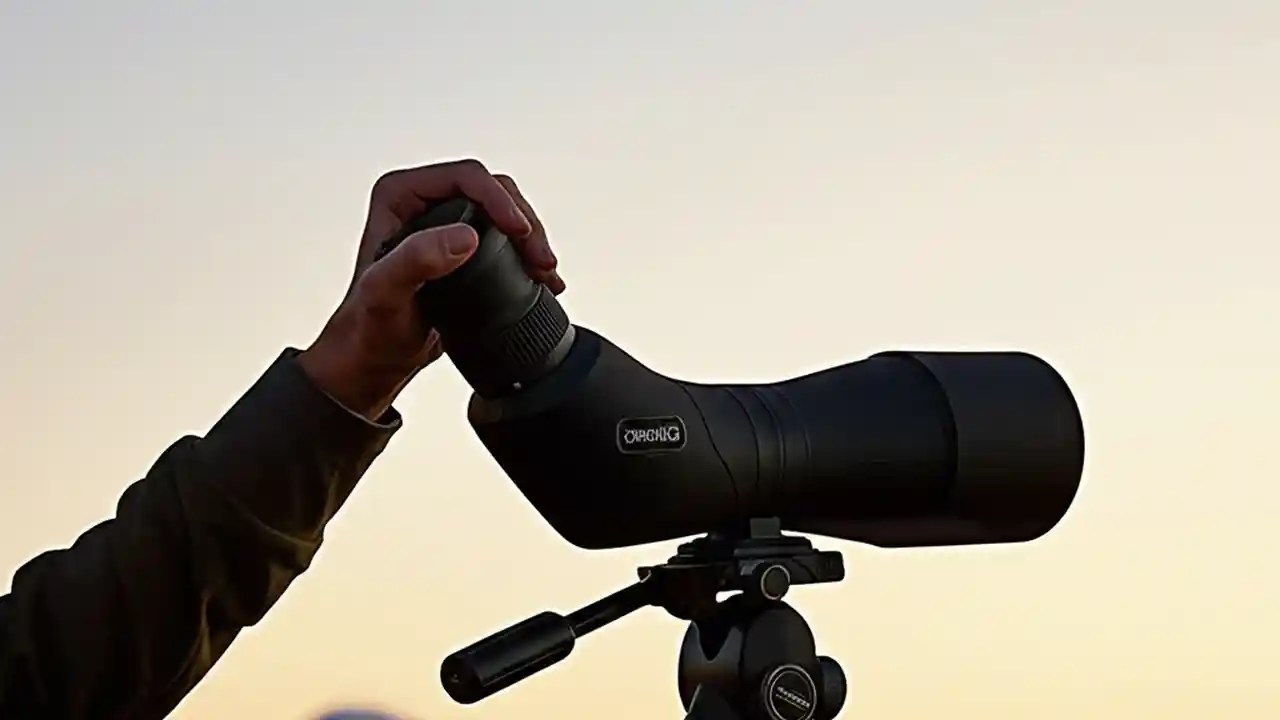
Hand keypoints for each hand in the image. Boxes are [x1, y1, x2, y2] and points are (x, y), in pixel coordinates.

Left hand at [299, 159, 564, 419]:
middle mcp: (420, 202)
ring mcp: (442, 224)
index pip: (465, 178)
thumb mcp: (386, 293)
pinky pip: (503, 236)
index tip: (521, 232)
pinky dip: (526, 254)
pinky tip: (542, 277)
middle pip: (491, 192)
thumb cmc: (369, 329)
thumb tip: (465, 237)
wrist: (374, 359)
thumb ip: (416, 260)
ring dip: (530, 239)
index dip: (501, 201)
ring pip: (503, 213)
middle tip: (541, 259)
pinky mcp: (458, 248)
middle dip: (524, 222)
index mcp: (398, 195)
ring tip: (545, 271)